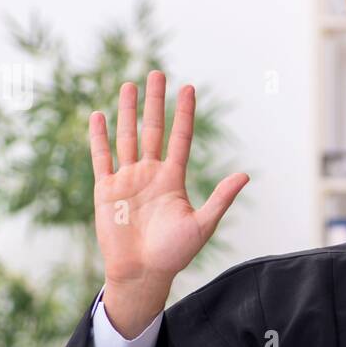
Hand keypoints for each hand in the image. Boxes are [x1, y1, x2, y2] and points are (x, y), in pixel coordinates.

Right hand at [89, 71, 248, 323]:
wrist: (143, 273)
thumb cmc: (174, 253)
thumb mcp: (203, 224)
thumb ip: (221, 198)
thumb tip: (245, 175)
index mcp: (173, 179)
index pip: (180, 138)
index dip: (184, 113)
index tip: (188, 88)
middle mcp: (150, 174)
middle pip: (152, 129)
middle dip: (154, 101)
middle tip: (156, 73)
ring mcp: (127, 180)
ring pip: (127, 137)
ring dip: (127, 111)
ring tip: (129, 85)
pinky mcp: (107, 190)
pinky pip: (102, 158)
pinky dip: (100, 138)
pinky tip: (99, 116)